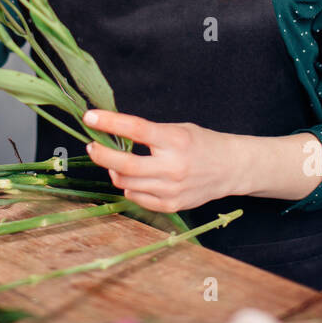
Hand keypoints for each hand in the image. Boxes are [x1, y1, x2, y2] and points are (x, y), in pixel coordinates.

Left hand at [81, 110, 240, 212]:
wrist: (231, 168)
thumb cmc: (201, 144)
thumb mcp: (178, 130)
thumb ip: (148, 134)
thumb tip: (112, 135)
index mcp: (175, 140)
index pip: (135, 129)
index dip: (109, 122)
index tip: (90, 117)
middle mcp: (173, 167)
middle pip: (125, 165)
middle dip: (101, 155)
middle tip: (92, 146)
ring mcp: (172, 190)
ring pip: (126, 183)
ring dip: (114, 171)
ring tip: (115, 162)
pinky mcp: (171, 205)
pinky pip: (136, 198)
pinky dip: (129, 187)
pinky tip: (133, 179)